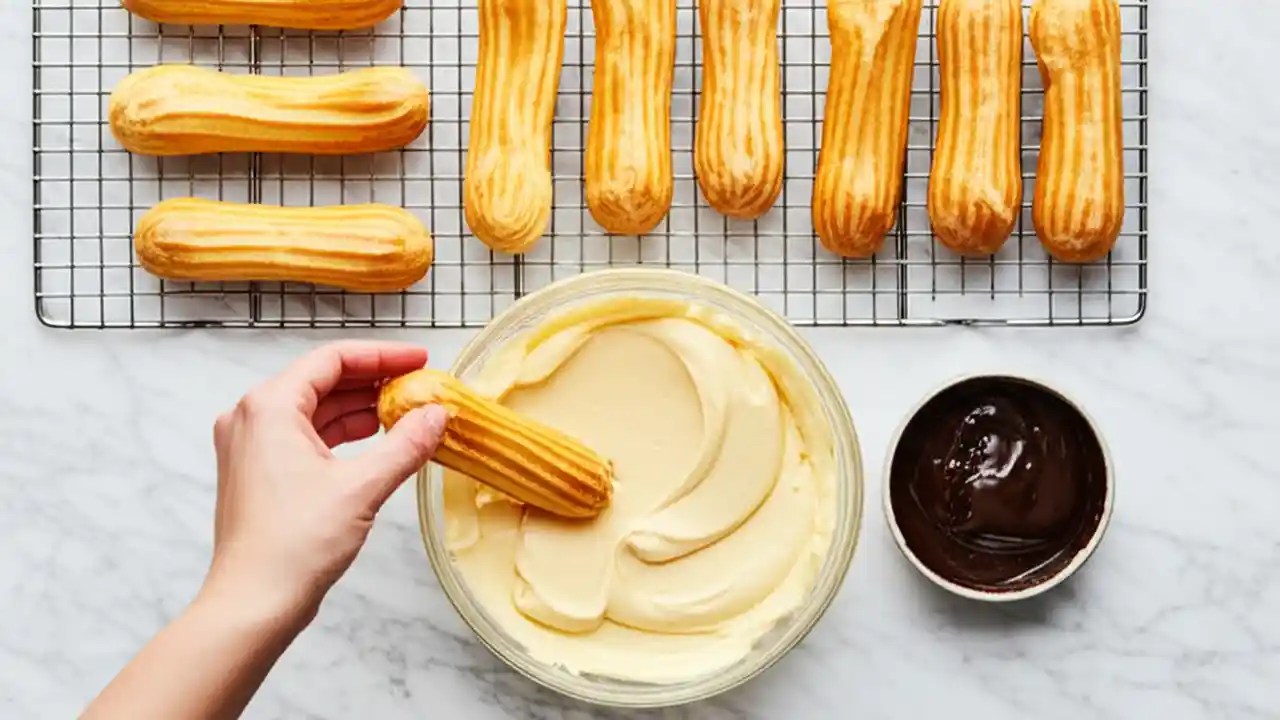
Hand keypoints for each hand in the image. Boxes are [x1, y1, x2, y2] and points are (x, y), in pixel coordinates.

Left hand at [204, 341, 447, 627]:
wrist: (253, 604)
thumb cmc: (294, 545)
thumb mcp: (362, 487)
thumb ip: (406, 443)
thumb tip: (437, 414)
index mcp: (269, 407)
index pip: (333, 359)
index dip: (382, 357)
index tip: (419, 361)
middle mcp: (252, 418)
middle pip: (323, 381)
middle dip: (374, 384)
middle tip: (419, 388)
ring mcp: (251, 446)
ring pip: (315, 410)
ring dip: (360, 411)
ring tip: (407, 416)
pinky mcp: (258, 473)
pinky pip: (305, 437)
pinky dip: (342, 436)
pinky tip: (377, 444)